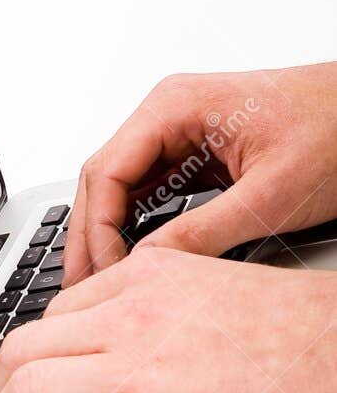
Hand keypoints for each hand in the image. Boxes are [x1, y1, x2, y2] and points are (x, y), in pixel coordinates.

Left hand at [0, 248, 336, 392]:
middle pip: (23, 348)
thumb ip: (152, 303)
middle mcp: (130, 314)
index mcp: (142, 277)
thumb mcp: (207, 284)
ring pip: (29, 391)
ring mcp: (141, 368)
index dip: (28, 354)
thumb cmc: (291, 326)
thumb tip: (111, 336)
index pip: (53, 313)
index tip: (22, 380)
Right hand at [64, 63, 336, 284]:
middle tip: (81, 286)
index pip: (106, 171)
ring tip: (100, 279)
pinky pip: (150, 190)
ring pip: (121, 187)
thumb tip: (148, 266)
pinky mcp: (196, 153)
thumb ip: (202, 232)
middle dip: (89, 235)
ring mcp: (180, 132)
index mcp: (176, 106)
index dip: (96, 229)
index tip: (103, 272)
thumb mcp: (270, 193)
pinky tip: (131, 256)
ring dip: (108, 232)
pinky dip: (135, 224)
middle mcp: (169, 114)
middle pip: (103, 178)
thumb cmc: (336, 128)